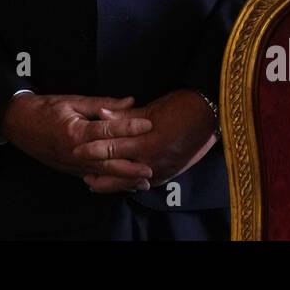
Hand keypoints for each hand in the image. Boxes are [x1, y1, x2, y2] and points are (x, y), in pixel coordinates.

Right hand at [0, 93, 155, 192]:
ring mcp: (72, 164)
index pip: (108, 131)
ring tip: (142, 182)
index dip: (130, 127)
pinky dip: (109, 181)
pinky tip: (122, 184)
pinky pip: (92, 178)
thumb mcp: (73, 101)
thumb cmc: (45, 108)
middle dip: (131, 166)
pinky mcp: (70, 170)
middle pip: (108, 160)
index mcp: (76, 132)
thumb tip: (130, 101)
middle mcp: (75, 152)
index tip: (149, 125)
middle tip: (151, 167)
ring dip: (123, 179)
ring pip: (102, 174)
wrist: (18, 123)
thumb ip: (103, 104)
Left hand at [74, 89, 216, 190]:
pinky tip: (123, 184)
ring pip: (131, 181)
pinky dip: (131, 183)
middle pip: (119, 171)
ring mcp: (164, 169)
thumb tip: (102, 114)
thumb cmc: (183, 106)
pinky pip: (146, 182)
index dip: (93, 150)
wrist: (213, 114)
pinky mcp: (171, 172)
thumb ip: (126, 115)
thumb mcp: (153, 109)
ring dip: (114, 183)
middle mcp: (154, 160)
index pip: (113, 148)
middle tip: (83, 176)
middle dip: (100, 174)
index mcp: (147, 142)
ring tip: (96, 183)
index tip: (76, 150)